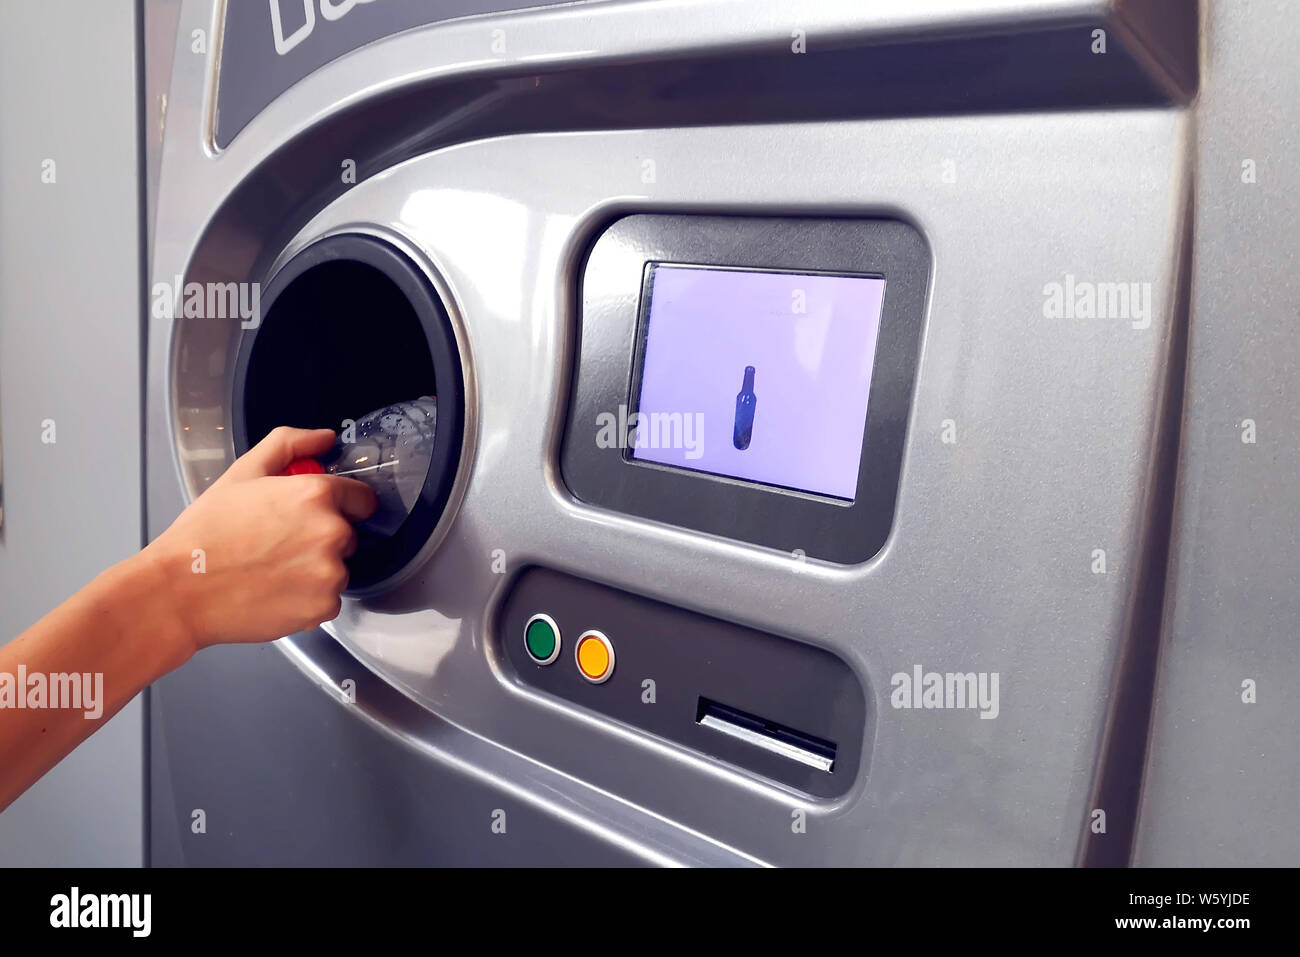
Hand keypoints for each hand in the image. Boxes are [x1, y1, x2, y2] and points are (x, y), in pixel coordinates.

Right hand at [141, 426, 377, 651]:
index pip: (362, 499)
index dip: (341, 505)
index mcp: (316, 494)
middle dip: (321, 539)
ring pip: (338, 569)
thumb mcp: (242, 472)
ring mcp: (329, 574)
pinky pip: (328, 601)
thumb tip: (324, 438)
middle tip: (279, 544)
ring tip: (272, 569)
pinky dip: (308, 600)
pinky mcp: (322, 608)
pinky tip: (275, 591)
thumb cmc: (205, 534)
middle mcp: (331, 533)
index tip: (318, 515)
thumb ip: (289, 445)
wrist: (179, 590)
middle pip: (348, 535)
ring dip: (315, 571)